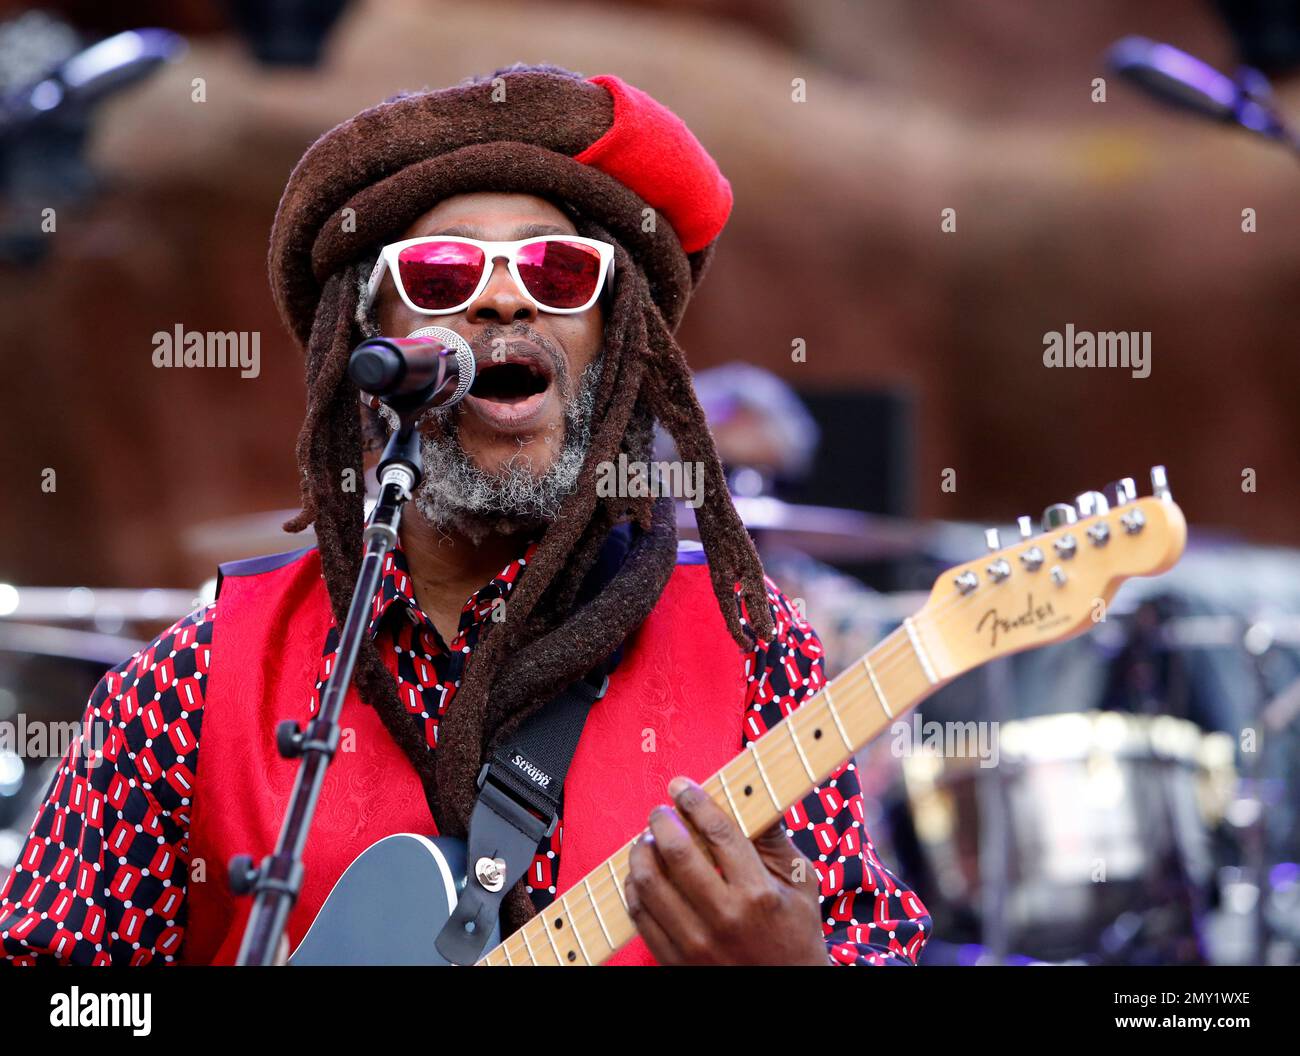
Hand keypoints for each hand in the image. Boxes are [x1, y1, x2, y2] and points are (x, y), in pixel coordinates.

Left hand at [623, 776, 828, 964]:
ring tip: (647, 840)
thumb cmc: (796, 933)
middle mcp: (725, 917)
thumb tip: (753, 794)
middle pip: (677, 854)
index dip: (695, 802)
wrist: (786, 990)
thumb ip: (775, 839)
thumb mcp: (801, 884)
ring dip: (641, 852)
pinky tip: (641, 873)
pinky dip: (634, 887)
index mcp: (758, 893)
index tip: (682, 786)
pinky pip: (641, 915)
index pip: (718, 833)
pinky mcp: (675, 961)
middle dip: (662, 821)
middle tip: (660, 811)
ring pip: (650, 884)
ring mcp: (696, 943)